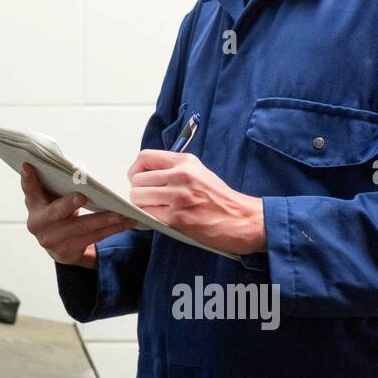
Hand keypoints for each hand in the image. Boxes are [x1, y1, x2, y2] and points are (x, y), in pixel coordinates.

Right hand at [20, 162, 137, 267]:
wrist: (57, 246)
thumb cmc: (58, 212)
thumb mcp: (53, 198)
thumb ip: (57, 185)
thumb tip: (77, 169)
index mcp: (34, 205)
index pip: (29, 189)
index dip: (28, 179)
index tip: (29, 166)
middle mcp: (39, 223)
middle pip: (55, 212)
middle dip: (69, 204)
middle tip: (82, 196)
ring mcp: (52, 240)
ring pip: (81, 228)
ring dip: (104, 220)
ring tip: (123, 214)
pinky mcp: (67, 252)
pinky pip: (93, 238)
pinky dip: (111, 230)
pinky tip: (125, 222)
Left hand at [126, 149, 266, 255]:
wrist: (243, 219)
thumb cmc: (220, 199)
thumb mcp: (198, 173)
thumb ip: (173, 170)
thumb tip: (144, 175)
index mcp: (185, 162)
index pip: (145, 158)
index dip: (135, 170)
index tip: (137, 180)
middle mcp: (181, 175)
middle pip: (137, 179)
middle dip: (138, 191)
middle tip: (147, 200)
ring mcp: (179, 197)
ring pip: (138, 197)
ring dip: (142, 206)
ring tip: (154, 210)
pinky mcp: (178, 218)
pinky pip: (148, 215)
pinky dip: (148, 219)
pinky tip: (158, 220)